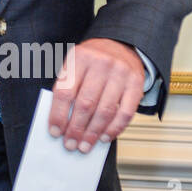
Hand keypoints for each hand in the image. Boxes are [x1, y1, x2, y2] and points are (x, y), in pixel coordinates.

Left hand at [48, 38, 144, 152]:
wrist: (121, 45)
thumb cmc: (92, 60)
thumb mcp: (75, 64)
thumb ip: (67, 87)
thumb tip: (60, 121)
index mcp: (79, 57)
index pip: (65, 91)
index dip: (58, 115)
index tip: (55, 131)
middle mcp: (101, 64)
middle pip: (85, 104)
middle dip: (76, 129)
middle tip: (70, 144)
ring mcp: (120, 73)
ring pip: (105, 111)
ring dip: (94, 133)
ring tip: (85, 145)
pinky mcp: (136, 84)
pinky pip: (126, 112)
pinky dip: (115, 128)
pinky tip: (105, 137)